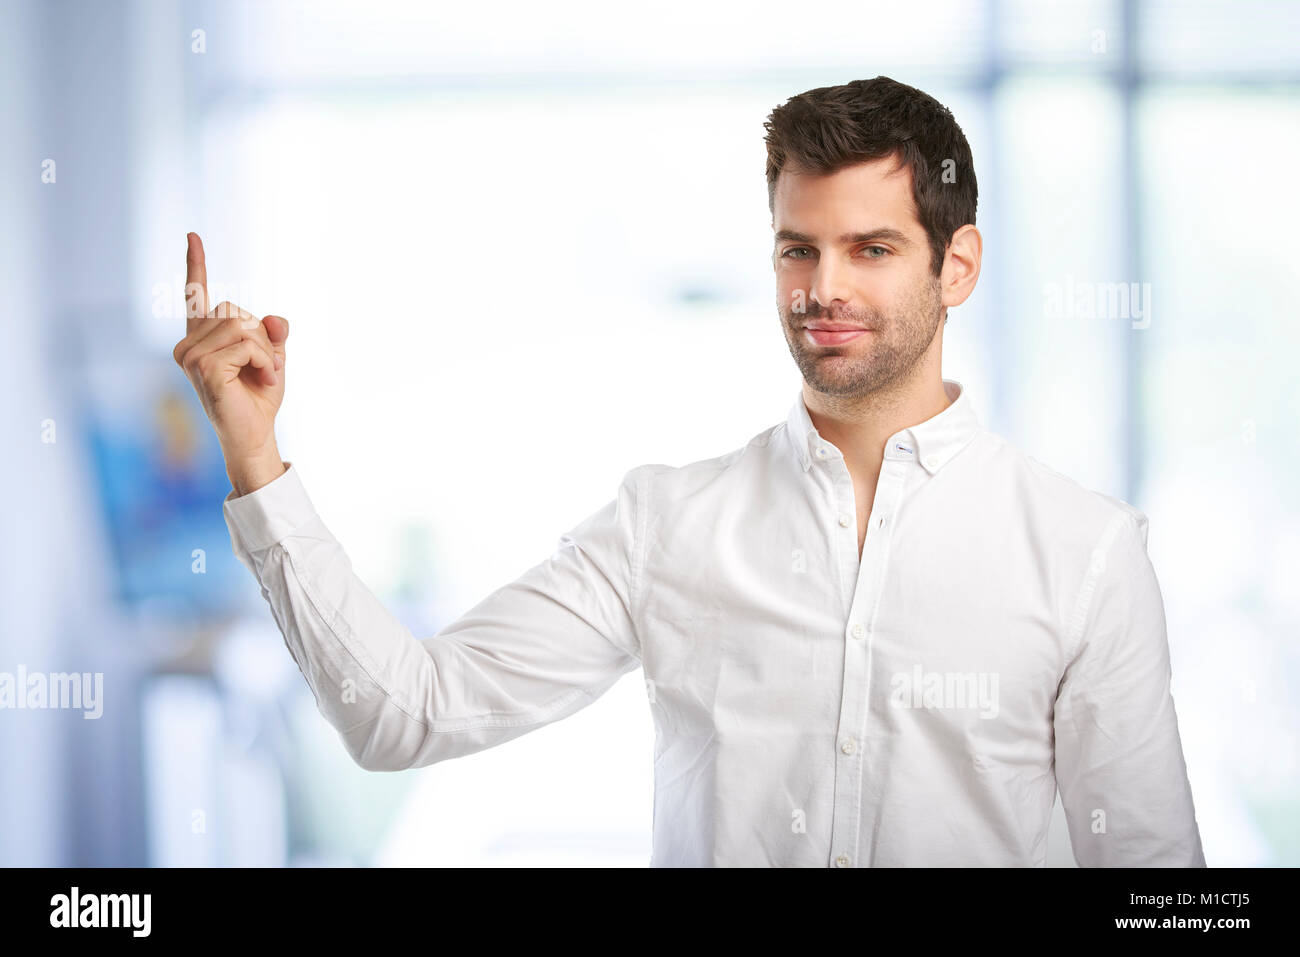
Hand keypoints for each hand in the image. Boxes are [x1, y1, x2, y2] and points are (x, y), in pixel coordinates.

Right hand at [172, 232, 289, 492]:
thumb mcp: (272, 356)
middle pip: (234, 310)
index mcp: (201, 339)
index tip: (193, 236)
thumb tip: (274, 319)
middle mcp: (189, 345)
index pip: (196, 296)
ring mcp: (191, 356)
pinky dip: (264, 360)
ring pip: (243, 326)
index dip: (195, 264)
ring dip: (265, 351)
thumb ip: (271, 332)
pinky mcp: (203, 367)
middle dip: (261, 336)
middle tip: (265, 366)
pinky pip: (247, 344)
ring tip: (262, 374)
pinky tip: (262, 379)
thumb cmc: (258, 398)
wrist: (255, 435)